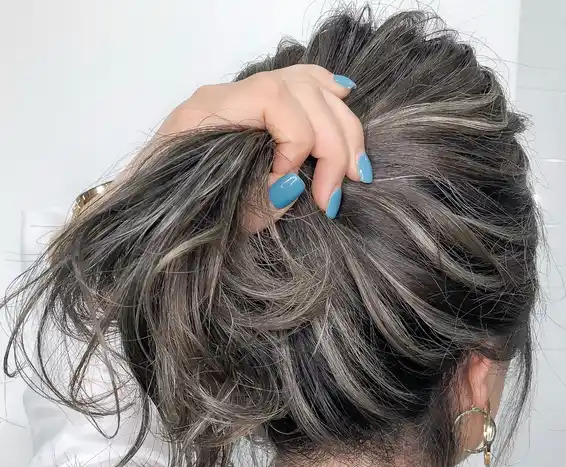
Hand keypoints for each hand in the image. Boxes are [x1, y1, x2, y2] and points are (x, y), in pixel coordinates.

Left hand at [151, 65, 372, 227]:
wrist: (146, 220)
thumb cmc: (173, 221)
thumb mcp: (216, 219)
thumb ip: (259, 201)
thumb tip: (296, 184)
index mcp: (208, 114)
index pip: (276, 102)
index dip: (298, 144)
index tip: (294, 188)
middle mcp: (225, 95)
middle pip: (301, 91)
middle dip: (333, 144)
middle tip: (333, 196)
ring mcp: (240, 97)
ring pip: (308, 84)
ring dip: (341, 127)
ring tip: (355, 171)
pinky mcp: (253, 109)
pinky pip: (300, 83)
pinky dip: (328, 98)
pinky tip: (345, 107)